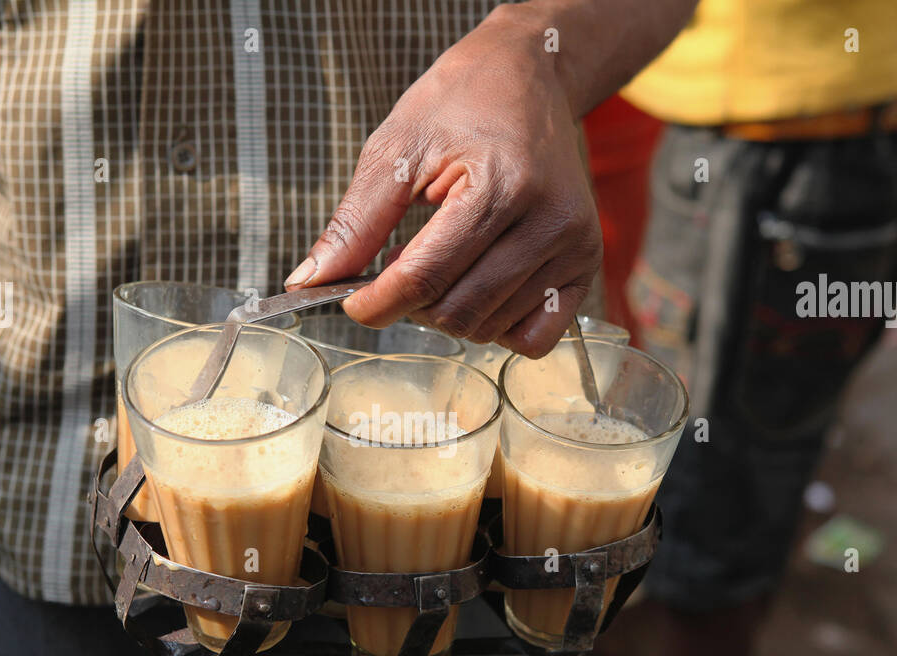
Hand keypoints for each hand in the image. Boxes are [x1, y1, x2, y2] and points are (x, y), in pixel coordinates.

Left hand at [283, 5, 601, 357]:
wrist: (529, 76)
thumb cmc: (461, 104)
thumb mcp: (396, 149)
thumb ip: (355, 222)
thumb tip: (310, 282)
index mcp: (500, 185)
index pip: (427, 276)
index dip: (378, 303)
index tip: (352, 302)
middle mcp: (548, 222)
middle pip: (458, 310)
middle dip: (412, 304)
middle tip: (401, 267)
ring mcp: (575, 246)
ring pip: (490, 328)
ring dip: (452, 312)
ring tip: (444, 262)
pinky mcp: (586, 264)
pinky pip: (536, 337)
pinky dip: (498, 328)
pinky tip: (480, 290)